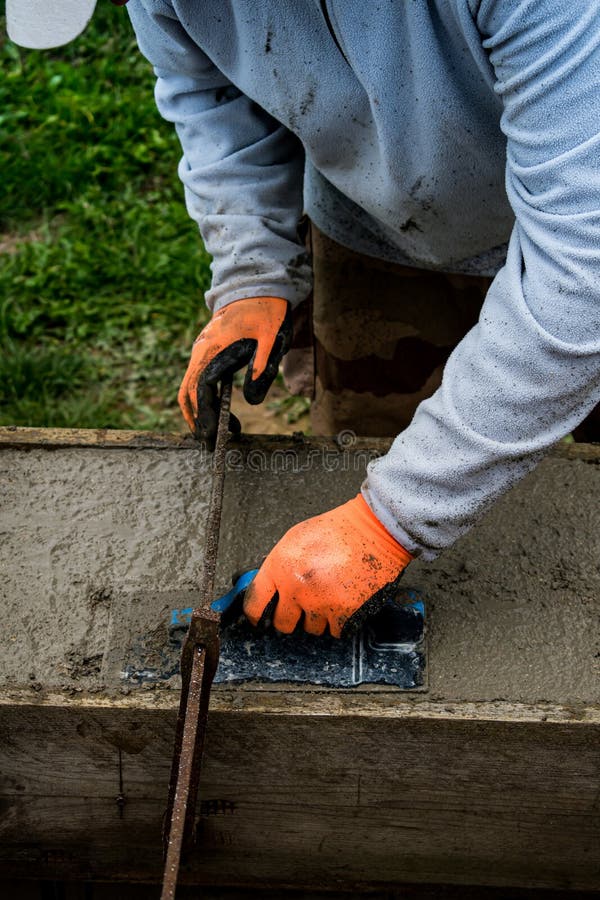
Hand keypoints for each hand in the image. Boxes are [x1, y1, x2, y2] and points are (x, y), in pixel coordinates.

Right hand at [178, 296, 291, 439]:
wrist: (256, 286)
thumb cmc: (268, 313)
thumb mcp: (272, 341)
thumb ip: (262, 370)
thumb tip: (251, 402)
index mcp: (215, 351)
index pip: (202, 390)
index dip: (205, 416)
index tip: (213, 436)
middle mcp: (201, 352)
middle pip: (188, 393)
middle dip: (196, 420)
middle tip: (210, 445)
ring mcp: (201, 351)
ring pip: (189, 387)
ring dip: (198, 412)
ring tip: (214, 433)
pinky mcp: (206, 351)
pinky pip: (196, 380)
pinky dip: (200, 399)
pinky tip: (215, 412)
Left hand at [243, 494, 412, 637]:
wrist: (374, 531)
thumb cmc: (338, 530)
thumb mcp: (296, 539)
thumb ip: (280, 565)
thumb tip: (270, 587)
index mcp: (280, 567)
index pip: (254, 604)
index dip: (255, 615)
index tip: (259, 619)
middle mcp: (297, 588)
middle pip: (282, 624)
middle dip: (291, 617)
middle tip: (302, 604)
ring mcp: (320, 603)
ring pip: (311, 628)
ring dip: (318, 617)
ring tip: (329, 595)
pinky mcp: (344, 614)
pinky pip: (335, 630)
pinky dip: (339, 620)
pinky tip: (343, 601)